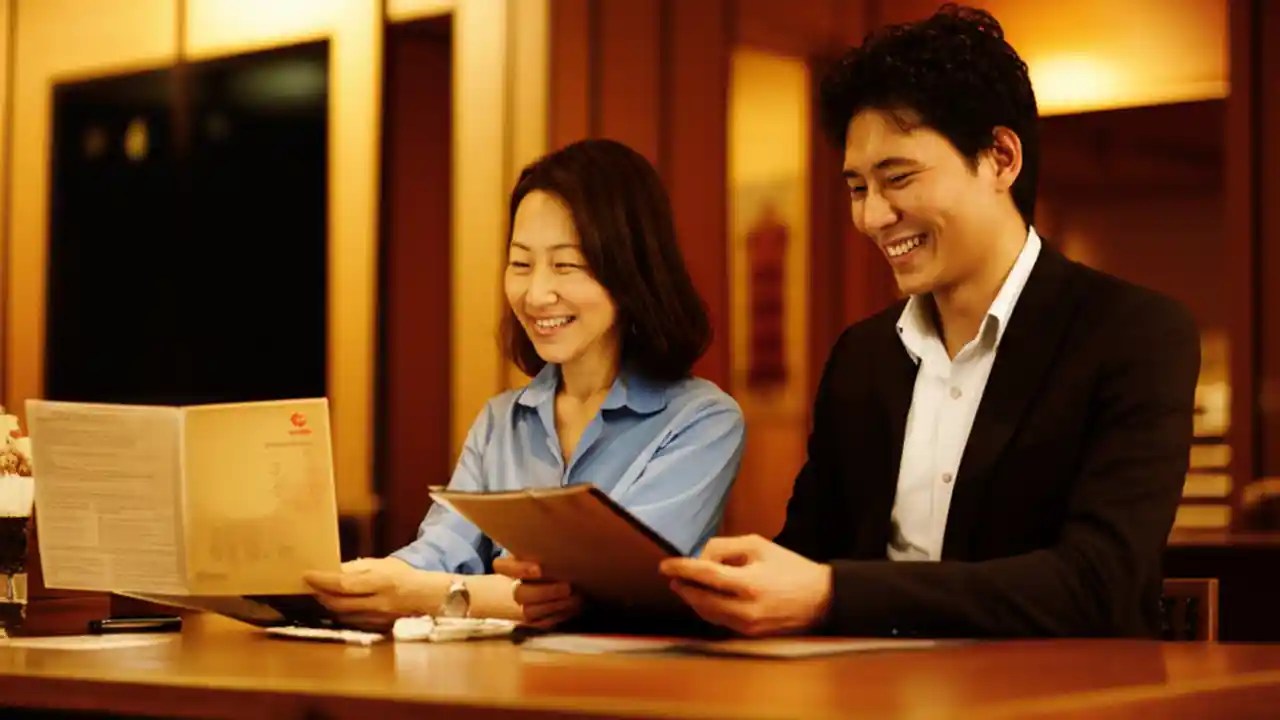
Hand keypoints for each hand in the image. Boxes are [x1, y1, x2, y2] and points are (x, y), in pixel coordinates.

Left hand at [304, 557, 438, 630]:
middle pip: (338, 603)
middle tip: (308, 586)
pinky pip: (350, 622)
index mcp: (380, 582)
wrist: (427, 599)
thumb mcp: (383, 564)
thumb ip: (358, 568)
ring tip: (317, 595)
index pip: (344, 583)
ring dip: (326, 606)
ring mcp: (375, 619)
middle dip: (319, 594)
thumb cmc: (404, 577)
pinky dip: (338, 614)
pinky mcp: (374, 629)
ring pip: (341, 615)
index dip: (322, 580)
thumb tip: (333, 570)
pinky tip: (333, 607)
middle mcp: (377, 603)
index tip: (307, 575)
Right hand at [493, 556, 582, 628]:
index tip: (538, 569)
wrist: (561, 583)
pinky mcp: (534, 621)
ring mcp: (523, 606)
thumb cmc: (557, 562)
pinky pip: (541, 623)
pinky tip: (574, 608)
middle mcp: (515, 587)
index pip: (502, 566)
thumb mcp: (550, 553)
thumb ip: (551, 551)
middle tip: (568, 587)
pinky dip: (559, 616)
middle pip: (519, 593)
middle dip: (545, 592)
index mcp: (513, 565)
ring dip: (554, 606)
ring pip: (528, 611)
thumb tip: (568, 544)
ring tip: (576, 598)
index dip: (518, 569)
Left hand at [659, 534, 832, 636]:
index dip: (681, 568)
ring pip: (707, 613)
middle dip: (683, 586)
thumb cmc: (790, 568)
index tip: (665, 565)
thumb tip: (700, 555)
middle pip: (700, 599)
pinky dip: (708, 609)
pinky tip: (704, 598)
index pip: (704, 575)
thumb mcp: (759, 546)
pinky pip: (720, 622)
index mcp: (747, 583)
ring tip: (685, 585)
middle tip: (672, 575)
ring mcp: (746, 626)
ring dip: (692, 599)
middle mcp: (744, 609)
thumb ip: (726, 547)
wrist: (821, 600)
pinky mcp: (750, 636)